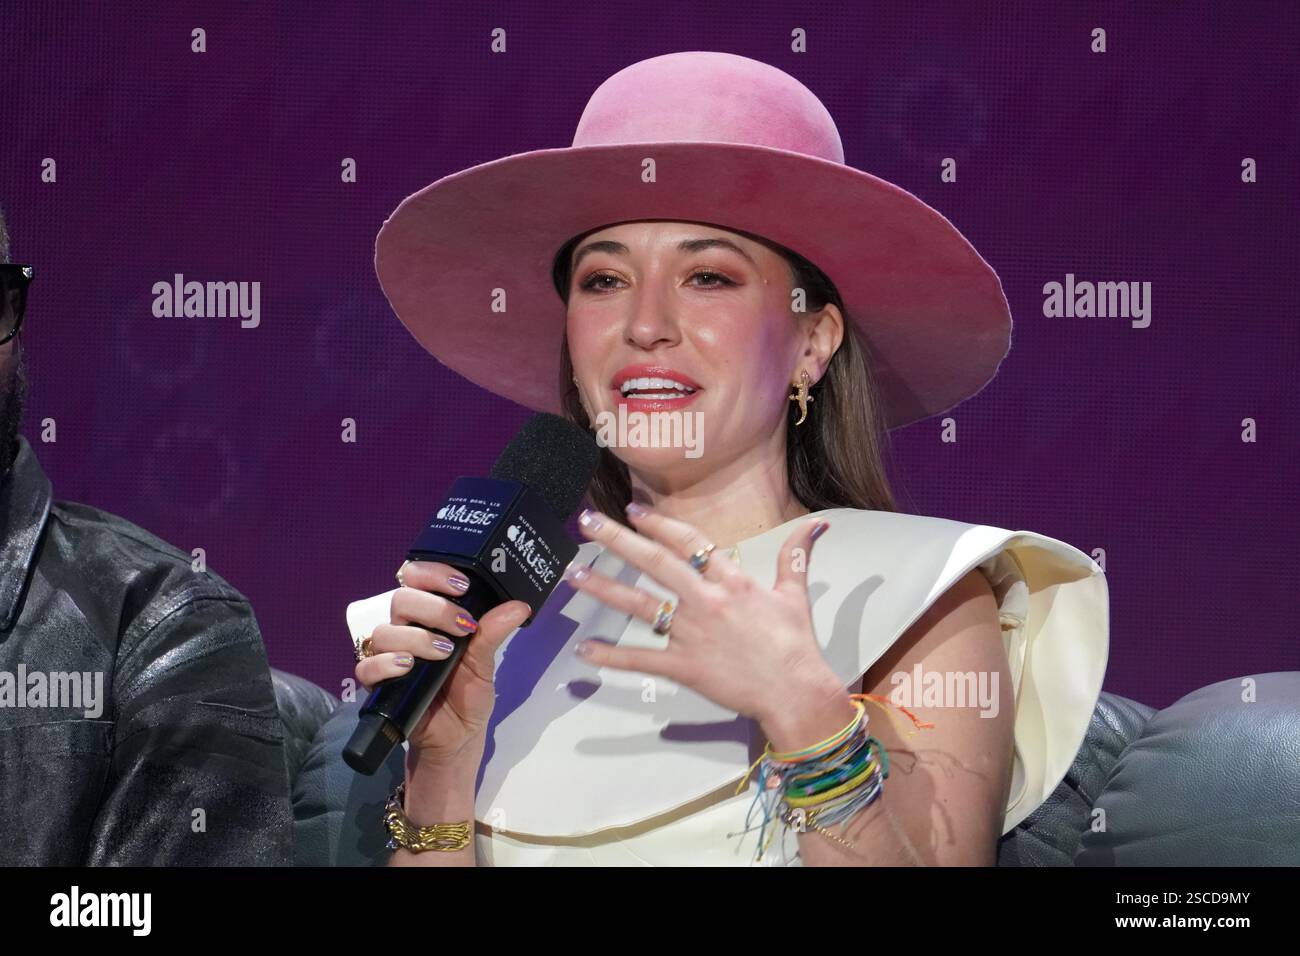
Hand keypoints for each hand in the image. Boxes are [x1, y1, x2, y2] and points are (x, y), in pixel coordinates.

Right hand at [353, 562, 530, 762]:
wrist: (458, 737)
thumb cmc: (468, 693)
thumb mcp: (485, 663)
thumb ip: (493, 632)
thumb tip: (519, 606)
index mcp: (430, 616)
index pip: (418, 578)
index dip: (434, 573)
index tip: (461, 585)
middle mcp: (407, 629)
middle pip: (401, 599)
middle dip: (434, 608)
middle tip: (463, 626)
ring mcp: (391, 655)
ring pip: (385, 631)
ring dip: (416, 638)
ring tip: (444, 653)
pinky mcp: (379, 684)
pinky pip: (367, 666)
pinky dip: (385, 664)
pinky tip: (408, 668)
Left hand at [564, 505, 840, 726]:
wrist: (796, 691)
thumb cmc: (795, 643)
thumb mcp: (795, 594)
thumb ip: (795, 556)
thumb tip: (816, 524)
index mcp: (731, 580)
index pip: (689, 541)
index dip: (658, 523)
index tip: (632, 510)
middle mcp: (706, 600)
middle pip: (655, 563)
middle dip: (618, 540)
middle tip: (587, 522)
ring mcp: (692, 633)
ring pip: (640, 605)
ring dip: (603, 587)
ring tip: (573, 573)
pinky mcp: (684, 666)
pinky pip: (641, 659)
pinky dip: (611, 656)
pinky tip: (584, 649)